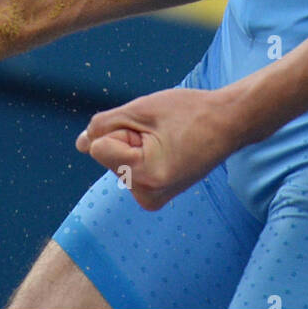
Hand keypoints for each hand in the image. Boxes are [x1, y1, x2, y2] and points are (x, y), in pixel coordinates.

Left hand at [75, 87, 235, 210]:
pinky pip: (128, 167)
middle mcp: (147, 196)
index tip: (152, 128)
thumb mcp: (140, 109)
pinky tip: (167, 149)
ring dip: (134, 144)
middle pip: (106, 155)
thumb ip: (103, 125)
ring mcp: (152, 198)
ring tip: (167, 139)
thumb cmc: (189, 112)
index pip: (98, 147)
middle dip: (127, 137)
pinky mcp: (154, 195)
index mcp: (145, 178)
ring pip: (116, 160)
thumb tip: (80, 144)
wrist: (227, 124)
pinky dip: (140, 153)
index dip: (121, 128)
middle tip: (163, 132)